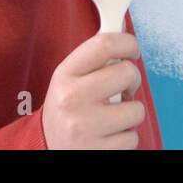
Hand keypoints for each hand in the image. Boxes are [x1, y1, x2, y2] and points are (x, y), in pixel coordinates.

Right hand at [41, 31, 144, 149]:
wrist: (45, 146)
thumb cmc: (66, 107)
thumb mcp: (69, 76)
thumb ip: (94, 57)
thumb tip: (123, 32)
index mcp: (66, 74)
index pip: (105, 44)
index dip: (127, 42)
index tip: (131, 50)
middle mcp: (72, 99)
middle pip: (128, 73)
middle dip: (133, 80)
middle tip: (122, 88)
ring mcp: (85, 127)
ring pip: (137, 110)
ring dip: (130, 113)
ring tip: (113, 115)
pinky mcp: (98, 151)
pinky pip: (133, 137)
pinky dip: (125, 136)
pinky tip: (109, 134)